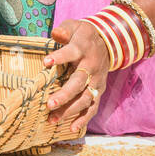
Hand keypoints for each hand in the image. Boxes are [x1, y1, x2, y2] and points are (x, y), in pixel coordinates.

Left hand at [42, 18, 110, 133]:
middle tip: (49, 104)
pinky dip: (84, 118)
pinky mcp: (99, 90)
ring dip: (70, 109)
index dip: (59, 57)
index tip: (45, 62)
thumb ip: (64, 30)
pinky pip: (93, 107)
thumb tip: (56, 34)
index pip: (71, 52)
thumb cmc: (83, 35)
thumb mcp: (75, 26)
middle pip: (79, 82)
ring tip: (53, 119)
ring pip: (85, 98)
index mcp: (83, 49)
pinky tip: (73, 129)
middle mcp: (91, 67)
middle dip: (64, 94)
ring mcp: (97, 81)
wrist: (108, 42)